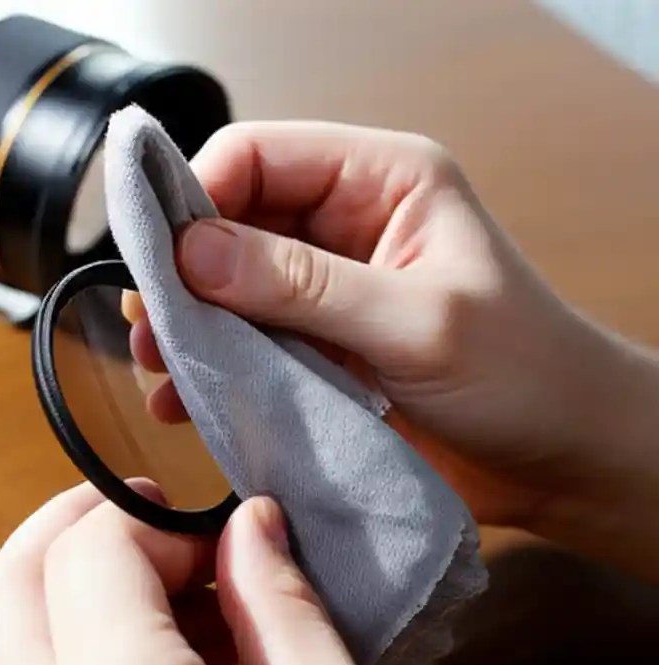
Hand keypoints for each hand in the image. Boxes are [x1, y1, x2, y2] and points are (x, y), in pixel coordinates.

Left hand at [0, 480, 392, 664]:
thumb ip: (283, 604)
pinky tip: (132, 659)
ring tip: (150, 594)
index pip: (94, 548)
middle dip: (75, 529)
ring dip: (54, 587)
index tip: (216, 538)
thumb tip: (251, 523)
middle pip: (6, 580)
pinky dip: (49, 650)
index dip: (159, 523)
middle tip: (153, 527)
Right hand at [124, 121, 658, 544]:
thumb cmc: (525, 375)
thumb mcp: (417, 323)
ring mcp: (324, 286)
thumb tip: (194, 253)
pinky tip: (185, 401)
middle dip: (182, 272)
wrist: (564, 461)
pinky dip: (209, 367)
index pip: (257, 155)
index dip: (198, 196)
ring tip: (162, 369)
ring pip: (224, 285)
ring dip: (188, 324)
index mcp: (380, 178)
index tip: (162, 263)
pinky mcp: (313, 343)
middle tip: (150, 327)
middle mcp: (344, 221)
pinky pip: (240, 340)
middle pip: (229, 219)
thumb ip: (304, 286)